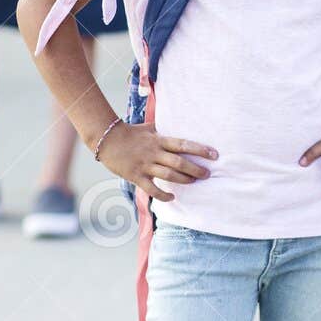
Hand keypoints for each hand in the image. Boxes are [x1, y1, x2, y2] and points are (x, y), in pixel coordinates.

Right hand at [97, 122, 216, 203]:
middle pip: (179, 162)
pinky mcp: (136, 176)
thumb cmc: (130, 133)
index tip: (214, 154)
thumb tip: (178, 123)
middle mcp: (154, 152)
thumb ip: (163, 128)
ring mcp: (145, 165)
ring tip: (194, 182)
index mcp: (159, 139)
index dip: (200, 149)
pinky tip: (172, 197)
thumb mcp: (148, 127)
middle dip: (196, 169)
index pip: (183, 144)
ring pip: (169, 175)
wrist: (106, 140)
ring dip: (184, 180)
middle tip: (207, 174)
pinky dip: (163, 195)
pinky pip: (152, 189)